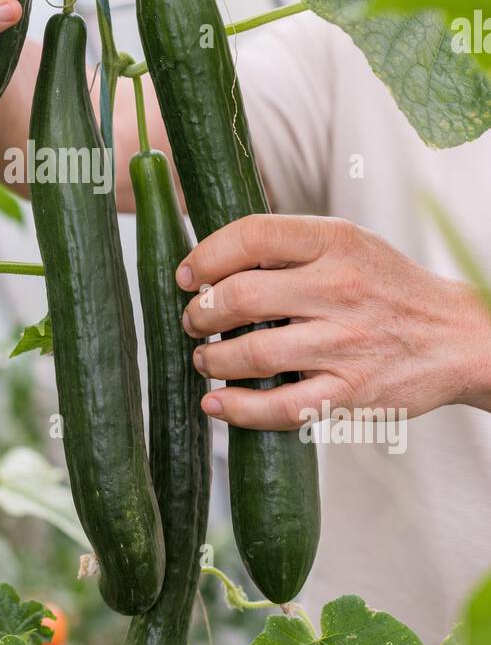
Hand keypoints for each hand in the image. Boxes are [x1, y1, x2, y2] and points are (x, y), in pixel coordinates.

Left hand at [177, 213, 490, 429]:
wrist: (458, 336)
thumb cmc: (387, 287)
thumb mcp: (349, 245)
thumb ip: (290, 247)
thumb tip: (211, 261)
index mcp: (336, 241)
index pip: (252, 235)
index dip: (206, 255)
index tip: (187, 276)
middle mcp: (341, 288)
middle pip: (240, 297)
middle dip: (200, 313)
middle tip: (194, 322)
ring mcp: (346, 344)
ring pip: (251, 354)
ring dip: (211, 360)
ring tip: (206, 359)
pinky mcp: (351, 393)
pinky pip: (279, 407)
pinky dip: (237, 410)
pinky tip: (216, 404)